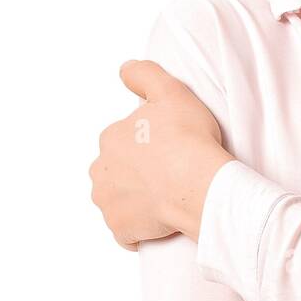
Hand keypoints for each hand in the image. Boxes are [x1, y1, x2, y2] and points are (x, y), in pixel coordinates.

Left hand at [88, 59, 230, 249]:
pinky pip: (125, 230)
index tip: (170, 148)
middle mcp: (101, 171)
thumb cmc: (188, 140)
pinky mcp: (120, 228)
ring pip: (119, 199)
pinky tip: (159, 220)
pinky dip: (138, 228)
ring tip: (166, 197)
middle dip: (137, 172)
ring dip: (135, 199)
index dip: (148, 144)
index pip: (125, 140)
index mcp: (109, 138)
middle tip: (169, 173)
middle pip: (118, 171)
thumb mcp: (170, 91)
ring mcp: (108, 203)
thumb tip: (124, 70)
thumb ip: (144, 74)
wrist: (200, 186)